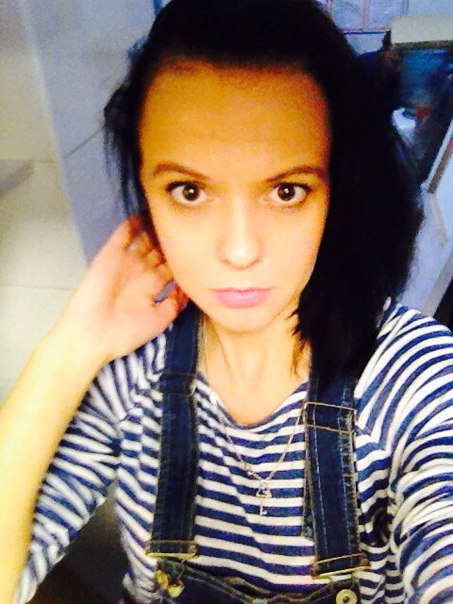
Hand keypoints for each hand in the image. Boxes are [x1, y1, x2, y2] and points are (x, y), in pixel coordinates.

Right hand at [50, 215, 188, 365]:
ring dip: (156, 228)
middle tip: (190, 224)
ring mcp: (126, 262)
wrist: (93, 335)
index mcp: (152, 288)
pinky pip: (124, 235)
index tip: (200, 245)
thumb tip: (191, 286)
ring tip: (171, 214)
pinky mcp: (111, 255)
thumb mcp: (160, 320)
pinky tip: (145, 211)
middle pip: (160, 250)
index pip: (171, 266)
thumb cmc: (125, 333)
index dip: (184, 257)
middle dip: (173, 240)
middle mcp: (141, 272)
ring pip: (145, 240)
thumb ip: (176, 302)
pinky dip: (133, 223)